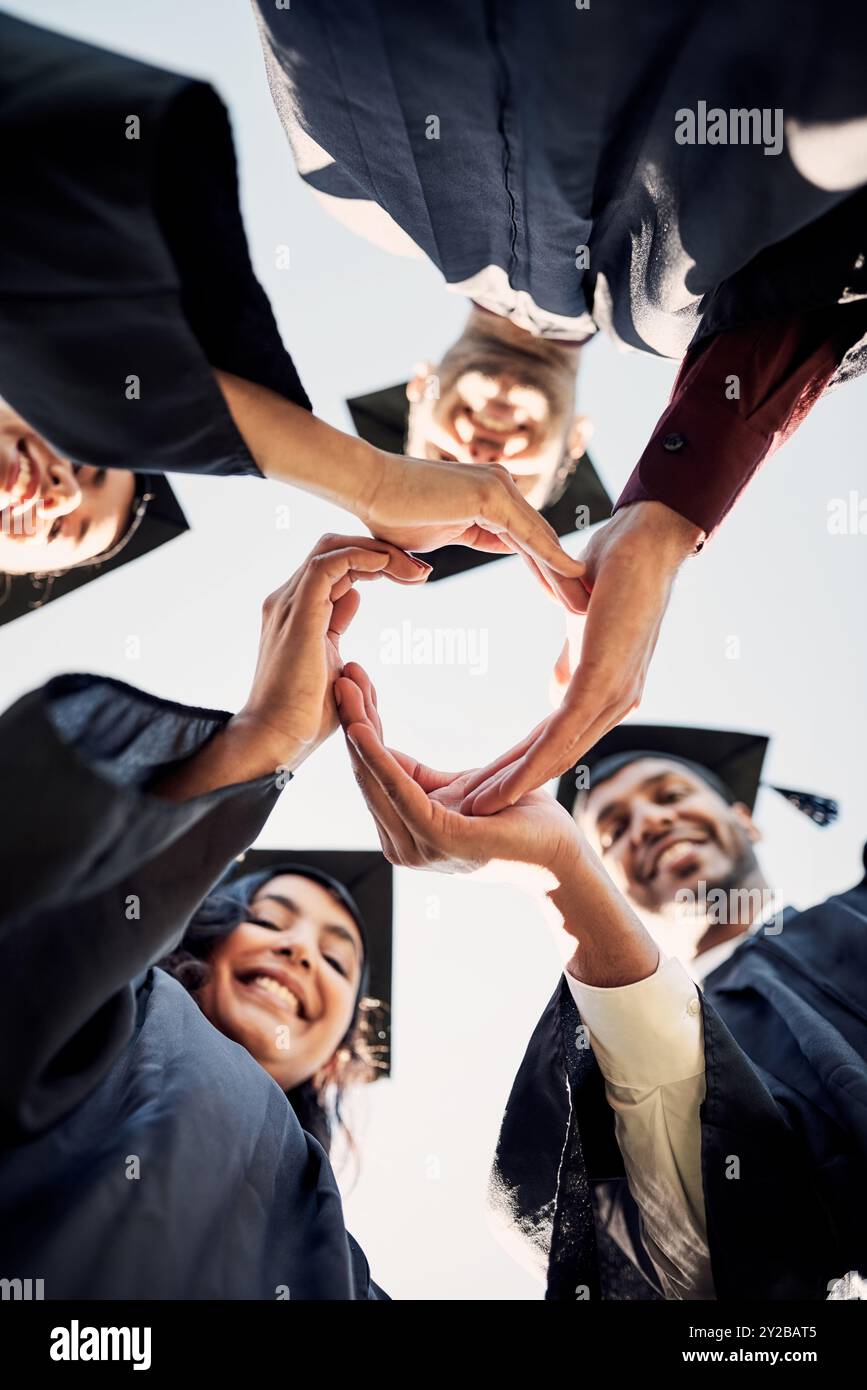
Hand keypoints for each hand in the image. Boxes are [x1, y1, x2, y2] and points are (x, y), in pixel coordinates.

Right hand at [157, 534, 429, 801]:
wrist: (276, 739)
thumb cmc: (304, 715)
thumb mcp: (331, 661)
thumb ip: (338, 627)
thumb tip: (353, 597)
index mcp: (297, 611)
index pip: (335, 566)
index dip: (374, 563)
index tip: (413, 577)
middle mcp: (288, 600)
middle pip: (334, 548)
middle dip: (379, 550)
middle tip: (419, 568)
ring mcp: (290, 604)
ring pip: (332, 548)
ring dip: (377, 552)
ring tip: (413, 569)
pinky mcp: (299, 613)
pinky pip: (331, 564)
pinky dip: (364, 558)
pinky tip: (391, 568)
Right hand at [335, 662, 579, 876]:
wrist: (561, 854)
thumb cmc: (518, 819)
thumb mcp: (460, 791)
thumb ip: (421, 779)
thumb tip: (388, 752)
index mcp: (405, 832)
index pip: (373, 773)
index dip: (360, 726)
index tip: (350, 683)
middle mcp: (402, 845)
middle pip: (367, 773)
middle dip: (353, 719)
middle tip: (341, 674)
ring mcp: (417, 848)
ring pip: (376, 779)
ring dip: (359, 729)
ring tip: (347, 687)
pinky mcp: (438, 840)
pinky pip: (400, 790)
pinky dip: (377, 758)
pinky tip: (363, 727)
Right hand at [358, 450, 587, 613]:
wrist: (366, 487)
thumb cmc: (389, 513)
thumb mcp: (434, 537)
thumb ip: (457, 542)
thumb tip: (439, 570)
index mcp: (491, 500)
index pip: (528, 541)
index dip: (546, 571)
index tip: (561, 599)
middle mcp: (501, 487)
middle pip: (541, 540)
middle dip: (563, 577)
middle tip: (583, 607)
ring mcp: (499, 487)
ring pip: (539, 539)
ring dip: (563, 574)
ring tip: (581, 604)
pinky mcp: (491, 494)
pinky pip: (528, 533)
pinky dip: (551, 557)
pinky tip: (571, 576)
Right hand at [458, 501, 703, 814]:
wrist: (645, 537)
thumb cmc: (613, 570)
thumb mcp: (580, 627)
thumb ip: (570, 663)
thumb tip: (556, 689)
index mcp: (605, 693)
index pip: (555, 742)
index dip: (518, 768)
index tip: (480, 789)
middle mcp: (614, 704)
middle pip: (555, 761)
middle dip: (510, 790)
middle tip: (467, 818)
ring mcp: (613, 696)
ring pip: (557, 757)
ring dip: (514, 788)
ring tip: (474, 813)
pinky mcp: (605, 681)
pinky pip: (562, 733)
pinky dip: (532, 763)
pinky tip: (504, 787)